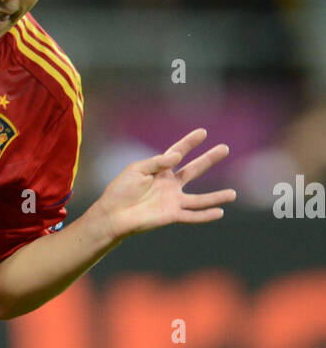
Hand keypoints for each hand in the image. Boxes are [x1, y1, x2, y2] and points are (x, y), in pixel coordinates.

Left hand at [96, 129, 236, 240]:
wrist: (113, 214)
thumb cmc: (120, 191)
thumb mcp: (137, 169)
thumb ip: (157, 161)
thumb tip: (178, 155)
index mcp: (159, 171)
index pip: (178, 153)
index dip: (190, 142)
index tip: (203, 132)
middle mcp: (169, 185)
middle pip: (194, 170)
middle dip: (209, 159)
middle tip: (225, 148)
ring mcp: (172, 200)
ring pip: (199, 199)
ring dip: (216, 196)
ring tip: (233, 194)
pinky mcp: (171, 215)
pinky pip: (192, 215)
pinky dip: (206, 215)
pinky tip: (220, 212)